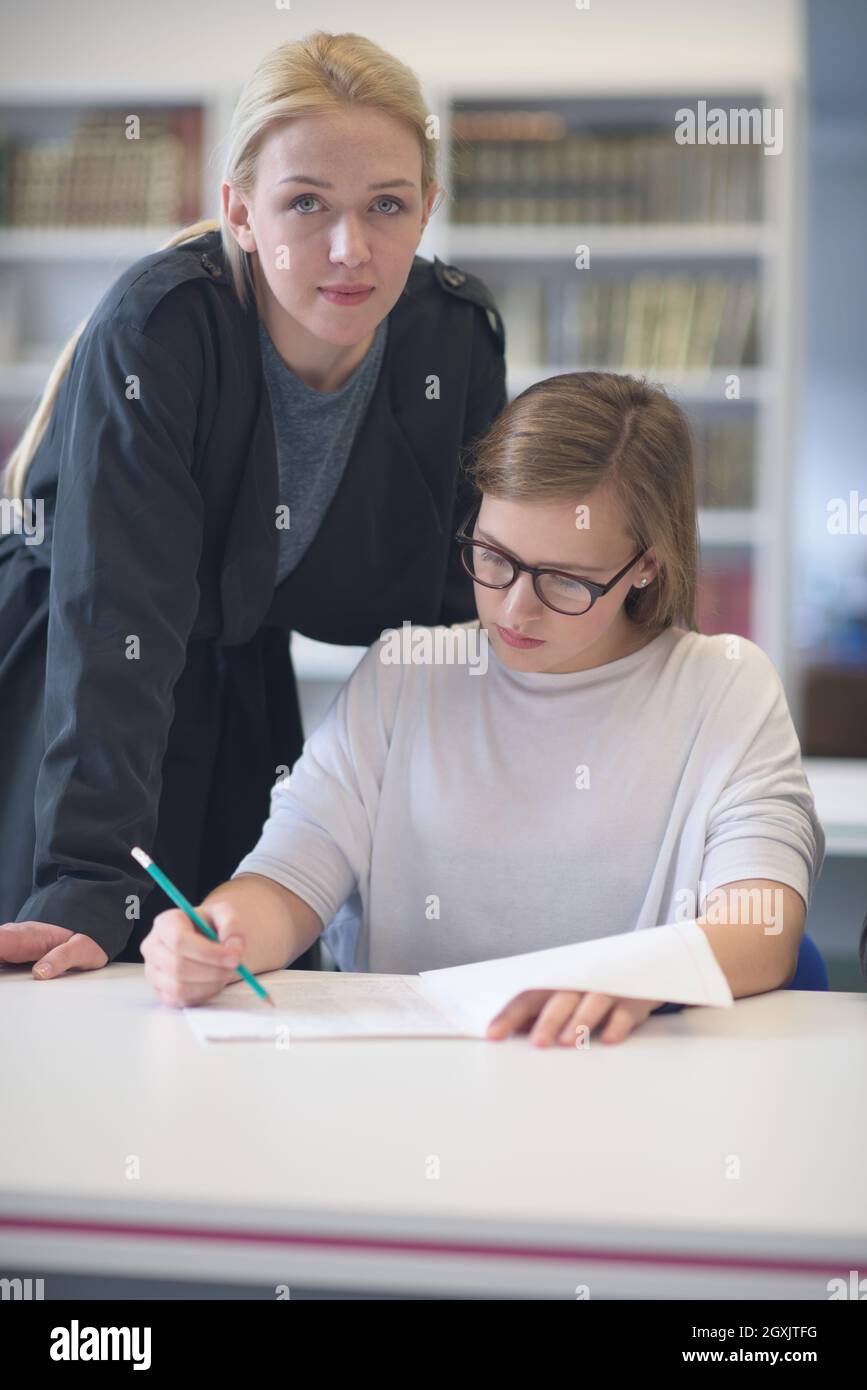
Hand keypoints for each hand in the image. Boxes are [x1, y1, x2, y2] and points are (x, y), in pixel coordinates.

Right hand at [0, 921, 108, 978]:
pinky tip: (7, 983)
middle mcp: (12, 937)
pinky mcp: (9, 951)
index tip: (0, 964)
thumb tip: (40, 973)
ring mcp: (8, 942)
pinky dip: (2, 965)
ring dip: (0, 968)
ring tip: (8, 991)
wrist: (90, 921)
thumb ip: (61, 959)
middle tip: (7, 986)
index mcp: (27, 937)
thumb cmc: (86, 936)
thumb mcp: (82, 949)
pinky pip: (0, 957)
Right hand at [141, 900, 246, 1007]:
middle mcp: (153, 947)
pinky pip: (180, 999)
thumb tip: (233, 947)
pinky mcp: (160, 991)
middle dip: (212, 970)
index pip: (179, 940)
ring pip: (178, 986)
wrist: (205, 940)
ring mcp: (153, 971)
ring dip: (209, 984)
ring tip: (224, 972)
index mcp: (166, 922)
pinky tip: (213, 982)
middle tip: (234, 967)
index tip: (234, 957)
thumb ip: (231, 925)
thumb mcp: (224, 914)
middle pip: (178, 966)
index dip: (208, 952)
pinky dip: (203, 994)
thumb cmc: (211, 926)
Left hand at [486, 990, 665, 1046]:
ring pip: (593, 1002)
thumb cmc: (592, 983)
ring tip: (567, 1041)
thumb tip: (513, 1032)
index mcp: (557, 980)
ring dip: (580, 1021)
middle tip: (536, 1044)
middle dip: (547, 1021)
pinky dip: (617, 1024)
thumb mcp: (564, 991)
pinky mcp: (634, 998)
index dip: (510, 1014)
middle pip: (561, 999)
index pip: (528, 996)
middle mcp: (580, 982)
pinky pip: (625, 1011)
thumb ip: (541, 1011)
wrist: (642, 962)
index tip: (493, 1034)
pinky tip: (608, 1039)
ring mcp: (608, 988)